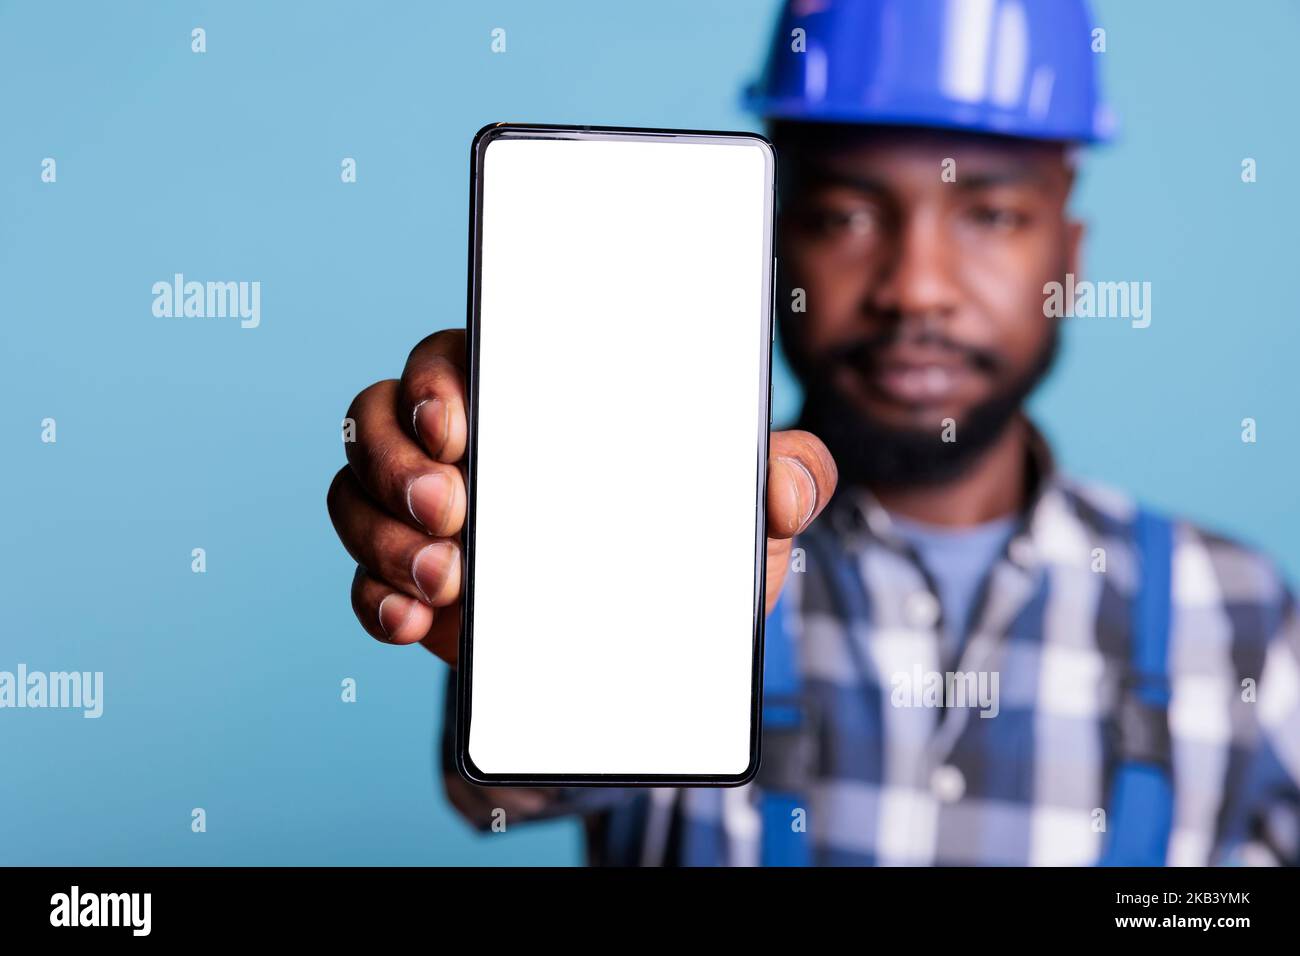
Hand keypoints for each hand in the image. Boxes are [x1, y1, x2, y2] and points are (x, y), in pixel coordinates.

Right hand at [326, 329, 837, 664]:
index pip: (456, 356)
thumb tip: (781, 482)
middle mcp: (468, 447)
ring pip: (356, 490)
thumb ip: (790, 477)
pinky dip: (373, 597)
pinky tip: (409, 619)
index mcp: (533, 400)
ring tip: (447, 576)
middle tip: (455, 511)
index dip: (436, 378)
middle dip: (398, 461)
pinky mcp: (420, 585)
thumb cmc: (698, 551)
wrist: (662, 649)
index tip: (458, 424)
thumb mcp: (750, 513)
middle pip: (384, 415)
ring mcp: (433, 515)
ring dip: (381, 530)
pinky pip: (363, 576)